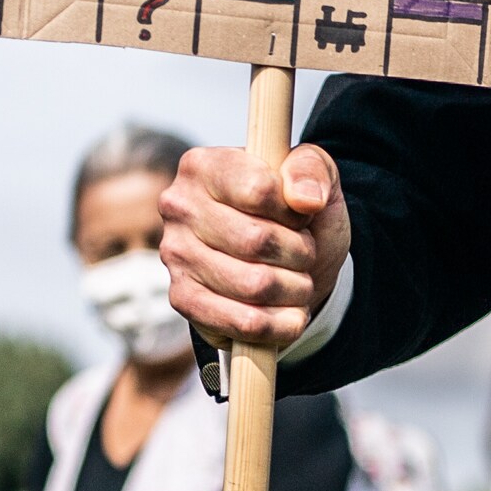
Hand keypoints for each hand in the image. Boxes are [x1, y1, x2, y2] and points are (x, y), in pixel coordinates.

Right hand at [159, 140, 350, 347]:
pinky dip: (281, 324)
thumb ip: (312, 170)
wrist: (282, 262)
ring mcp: (175, 255)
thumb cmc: (294, 214)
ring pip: (256, 285)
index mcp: (203, 165)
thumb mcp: (314, 177)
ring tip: (299, 281)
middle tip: (306, 254)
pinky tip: (291, 314)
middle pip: (258, 241)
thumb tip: (305, 199)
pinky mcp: (182, 299)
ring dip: (296, 289)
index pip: (259, 190)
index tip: (300, 218)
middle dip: (301, 254)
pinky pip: (244, 322)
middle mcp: (179, 207)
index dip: (294, 213)